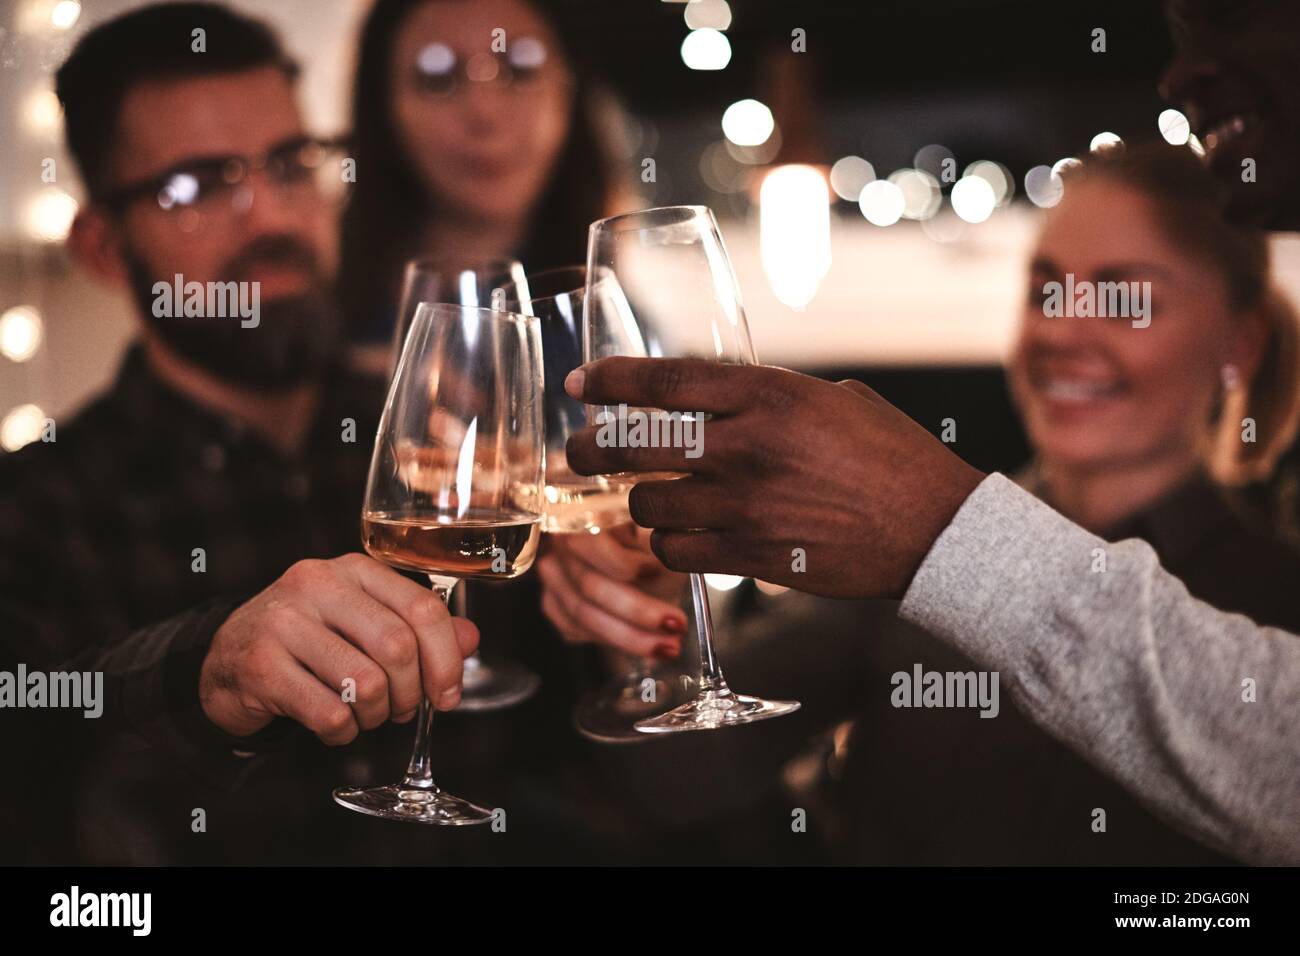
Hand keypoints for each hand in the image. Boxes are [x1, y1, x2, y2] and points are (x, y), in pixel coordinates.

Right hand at [199, 553, 478, 742]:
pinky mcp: (259, 665)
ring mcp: (284, 623)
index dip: (446, 659)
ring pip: (365, 684)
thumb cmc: (307, 639)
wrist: (224, 657)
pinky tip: (335, 726)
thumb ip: (417, 627)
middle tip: (401, 709)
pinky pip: (329, 714)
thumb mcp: (362, 621)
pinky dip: (343, 733)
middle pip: (397, 647)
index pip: (422, 608)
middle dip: (410, 692)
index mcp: (353, 569)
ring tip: (365, 715)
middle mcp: (317, 584)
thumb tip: (469, 639)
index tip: (448, 694)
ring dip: (375, 715)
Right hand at [538, 523, 688, 658]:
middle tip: (675, 624)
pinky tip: (645, 645)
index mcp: (584, 514)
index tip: (656, 572)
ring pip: (583, 615)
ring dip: (630, 636)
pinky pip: (576, 630)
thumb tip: (664, 553)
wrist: (645, 554)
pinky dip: (612, 641)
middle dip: (637, 610)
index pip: (590, 541)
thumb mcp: (662, 529)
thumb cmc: (655, 537)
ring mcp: (553, 575)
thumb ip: (657, 538)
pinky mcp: (554, 602)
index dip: (622, 562)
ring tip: (668, 645)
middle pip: (589, 585)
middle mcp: (561, 543)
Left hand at [564, 358, 985, 598]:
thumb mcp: (834, 401)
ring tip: (652, 500)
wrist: (934, 528)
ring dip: (642, 503)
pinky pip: (676, 552)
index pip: (665, 381)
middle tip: (575, 451)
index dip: (611, 380)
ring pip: (648, 506)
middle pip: (634, 445)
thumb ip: (770, 398)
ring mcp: (745, 507)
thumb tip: (721, 401)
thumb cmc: (891, 456)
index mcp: (768, 396)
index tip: (580, 383)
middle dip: (589, 448)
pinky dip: (669, 545)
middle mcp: (746, 448)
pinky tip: (682, 538)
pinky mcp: (750, 557)